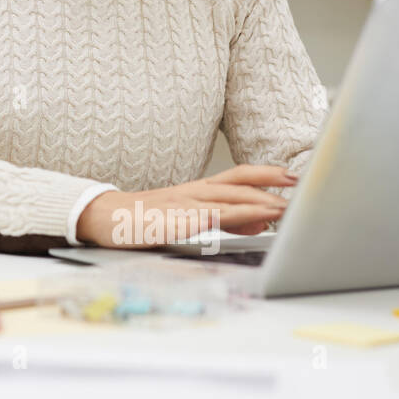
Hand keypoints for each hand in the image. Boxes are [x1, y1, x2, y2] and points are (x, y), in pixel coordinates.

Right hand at [76, 164, 295, 247]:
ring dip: (247, 207)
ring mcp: (177, 207)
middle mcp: (192, 193)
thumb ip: (228, 218)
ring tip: (273, 211)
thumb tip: (262, 222)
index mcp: (200, 189)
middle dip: (267, 193)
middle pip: (235, 188)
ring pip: (218, 205)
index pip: (240, 175)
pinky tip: (213, 224)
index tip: (295, 178)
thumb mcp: (193, 214)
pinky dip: (203, 223)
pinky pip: (185, 223)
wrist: (103, 214)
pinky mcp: (161, 224)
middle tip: (296, 199)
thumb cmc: (149, 215)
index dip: (267, 174)